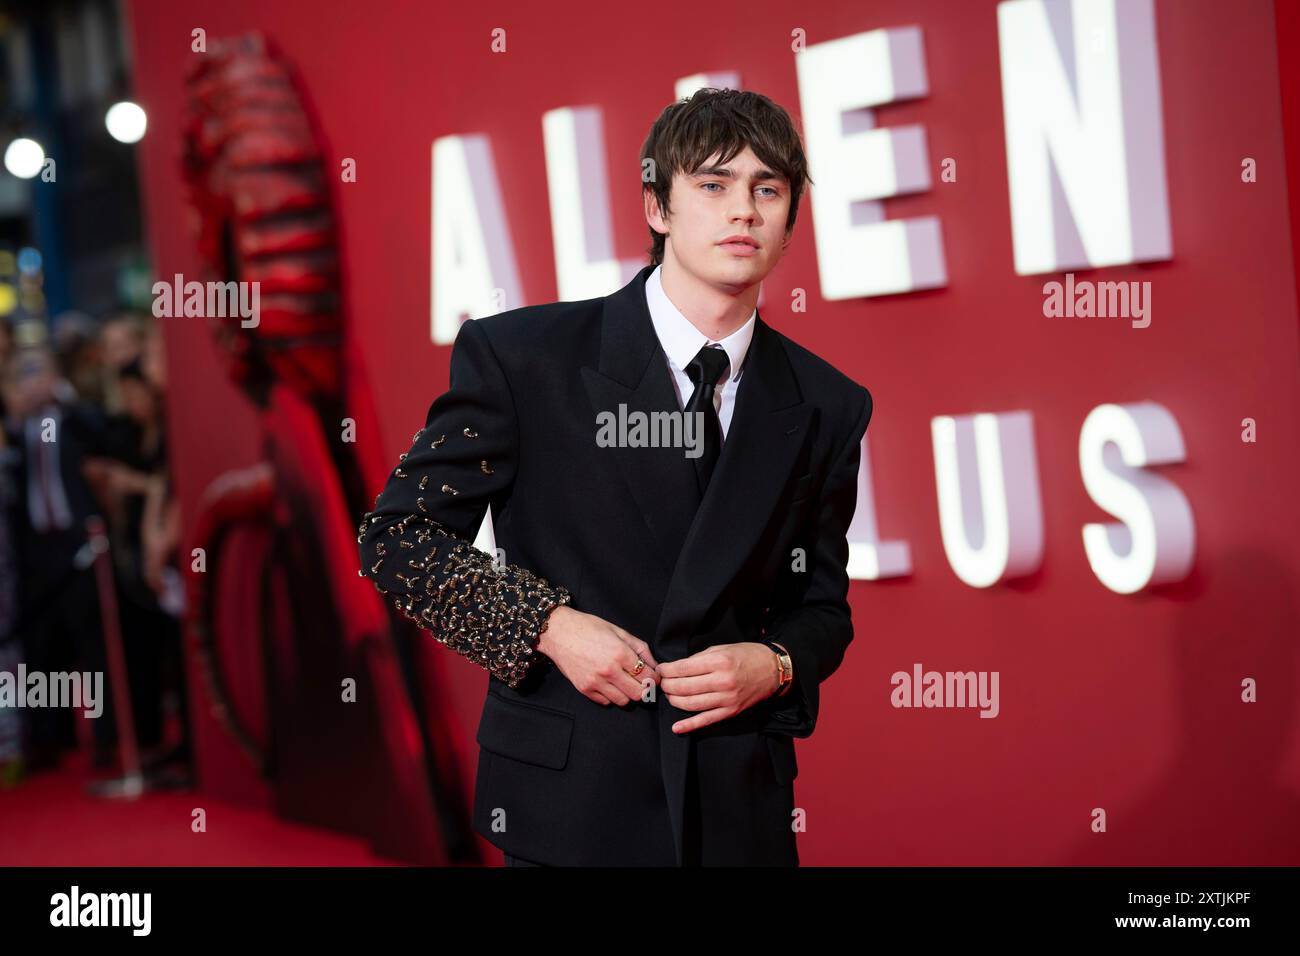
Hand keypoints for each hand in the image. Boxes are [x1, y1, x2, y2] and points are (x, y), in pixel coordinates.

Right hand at [536, 606, 660, 705]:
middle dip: (644, 689)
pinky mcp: (584, 689)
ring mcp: (595, 682)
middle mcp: (609, 670)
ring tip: (625, 683)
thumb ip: (640, 648)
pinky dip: (611, 696)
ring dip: (628, 694)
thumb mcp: (618, 631)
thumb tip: (654, 665)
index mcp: (620, 653)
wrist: (558, 632)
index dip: (655, 678)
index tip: (654, 677)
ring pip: (623, 701)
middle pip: (639, 694)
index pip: (648, 677)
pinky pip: (605, 702)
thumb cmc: (589, 628)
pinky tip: (610, 684)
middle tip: (642, 683)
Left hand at [656, 642, 779, 733]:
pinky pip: (706, 720)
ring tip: (669, 695)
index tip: (660, 669)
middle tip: (661, 682)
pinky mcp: (730, 712)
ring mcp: (727, 699)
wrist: (773, 670)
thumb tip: (677, 668)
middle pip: (684, 687)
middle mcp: (722, 681)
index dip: (667, 670)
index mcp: (719, 662)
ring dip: (674, 700)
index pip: (683, 669)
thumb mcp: (722, 648)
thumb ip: (699, 658)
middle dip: (667, 685)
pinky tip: (676, 727)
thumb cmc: (747, 656)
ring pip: (691, 704)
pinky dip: (689, 725)